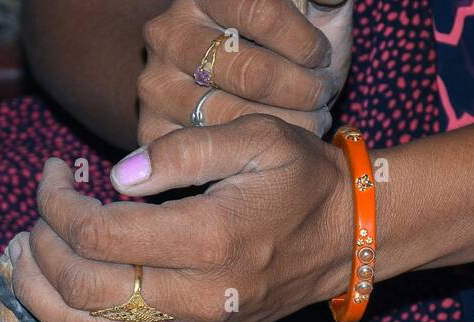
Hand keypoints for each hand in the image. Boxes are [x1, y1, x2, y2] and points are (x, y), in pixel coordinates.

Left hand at [1, 115, 351, 321]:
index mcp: (209, 241)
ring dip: (35, 298)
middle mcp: (195, 298)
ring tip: (18, 260)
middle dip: (41, 245)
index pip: (99, 234)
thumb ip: (181, 151)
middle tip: (38, 213)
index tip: (52, 174)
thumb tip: (113, 178)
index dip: (56, 204)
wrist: (344, 241)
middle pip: (84, 285)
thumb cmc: (299, 181)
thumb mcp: (256, 140)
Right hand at [137, 0, 354, 144]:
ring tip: (306, 119)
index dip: (304, 42)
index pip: (261, 12)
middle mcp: (168, 34)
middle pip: (251, 73)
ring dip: (285, 126)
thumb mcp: (308, 11)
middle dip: (301, 90)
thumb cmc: (280, 44)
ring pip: (233, 119)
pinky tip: (273, 143)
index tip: (321, 57)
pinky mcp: (151, 132)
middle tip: (319, 96)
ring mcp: (155, 85)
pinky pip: (211, 155)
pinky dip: (253, 155)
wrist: (232, 88)